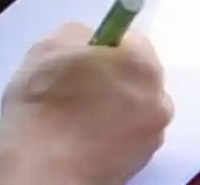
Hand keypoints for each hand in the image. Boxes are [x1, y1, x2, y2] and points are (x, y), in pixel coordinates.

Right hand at [0, 23, 172, 184]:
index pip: (129, 38)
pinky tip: (79, 135)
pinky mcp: (141, 163)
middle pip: (136, 74)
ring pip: (132, 106)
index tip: (82, 53)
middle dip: (110, 75)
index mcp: (140, 63)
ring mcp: (153, 134)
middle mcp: (157, 98)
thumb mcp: (47, 48)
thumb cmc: (44, 106)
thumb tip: (85, 40)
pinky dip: (109, 131)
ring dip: (111, 105)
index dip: (102, 43)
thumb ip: (76, 35)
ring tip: (73, 114)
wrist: (42, 166)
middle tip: (74, 83)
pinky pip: (126, 134)